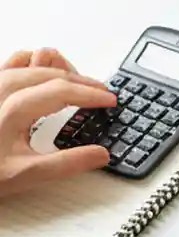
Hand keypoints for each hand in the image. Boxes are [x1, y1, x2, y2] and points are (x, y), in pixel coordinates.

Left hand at [0, 51, 116, 197]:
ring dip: (59, 68)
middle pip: (50, 72)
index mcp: (11, 110)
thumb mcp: (24, 176)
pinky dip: (34, 63)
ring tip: (77, 84)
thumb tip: (99, 155)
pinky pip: (13, 61)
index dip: (90, 94)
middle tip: (101, 95)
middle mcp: (0, 91)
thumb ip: (66, 165)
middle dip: (82, 81)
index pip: (61, 90)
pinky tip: (44, 76)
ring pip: (31, 60)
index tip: (110, 101)